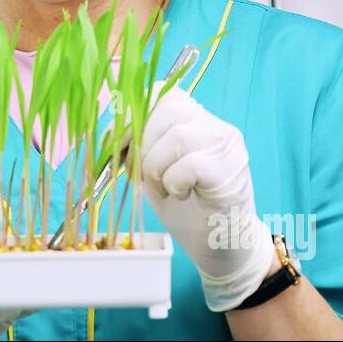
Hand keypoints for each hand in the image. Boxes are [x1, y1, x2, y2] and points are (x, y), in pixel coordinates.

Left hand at [139, 83, 275, 311]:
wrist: (221, 248)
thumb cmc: (186, 209)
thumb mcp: (154, 170)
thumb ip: (139, 146)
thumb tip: (111, 132)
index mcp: (197, 122)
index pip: (163, 93)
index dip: (134, 115)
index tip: (122, 144)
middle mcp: (217, 127)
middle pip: (168, 110)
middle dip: (143, 143)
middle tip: (143, 175)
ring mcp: (228, 148)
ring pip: (178, 136)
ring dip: (157, 167)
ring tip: (165, 188)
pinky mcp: (232, 172)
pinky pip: (191, 165)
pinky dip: (174, 182)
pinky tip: (180, 195)